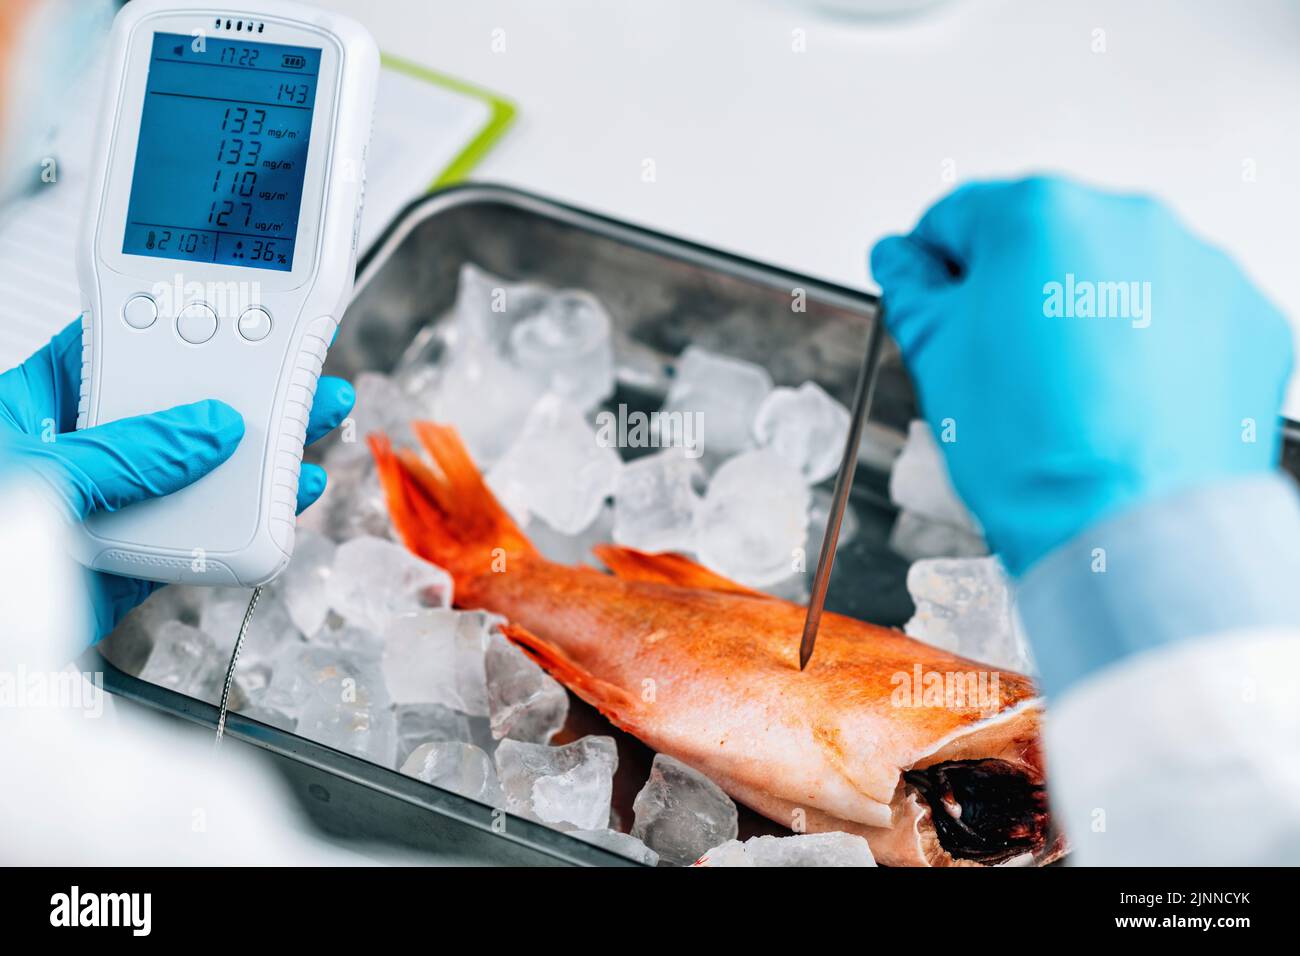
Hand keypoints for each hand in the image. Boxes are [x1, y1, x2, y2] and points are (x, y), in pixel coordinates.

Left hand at [0, 319, 354, 640]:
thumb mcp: (36, 476)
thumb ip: (126, 453)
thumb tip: (206, 430)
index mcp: (31, 408)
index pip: (112, 350)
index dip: (175, 327)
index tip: (237, 314)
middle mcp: (76, 453)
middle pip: (173, 410)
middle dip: (243, 392)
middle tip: (300, 373)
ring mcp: (107, 508)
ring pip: (198, 472)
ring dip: (261, 454)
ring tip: (314, 423)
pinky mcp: (131, 563)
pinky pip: (201, 535)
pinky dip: (251, 519)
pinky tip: (288, 495)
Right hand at [871, 176, 1291, 574]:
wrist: (1126, 528)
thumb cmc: (1034, 451)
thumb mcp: (935, 358)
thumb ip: (910, 290)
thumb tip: (902, 261)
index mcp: (1038, 215)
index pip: (960, 218)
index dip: (937, 268)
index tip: (941, 305)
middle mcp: (1127, 220)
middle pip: (1046, 240)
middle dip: (1019, 292)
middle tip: (1005, 368)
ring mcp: (1197, 266)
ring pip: (1116, 273)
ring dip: (1087, 316)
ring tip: (1069, 393)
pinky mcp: (1246, 316)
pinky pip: (1182, 314)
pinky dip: (1152, 346)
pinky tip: (1123, 400)